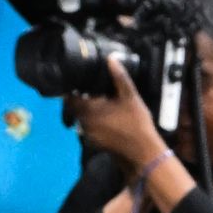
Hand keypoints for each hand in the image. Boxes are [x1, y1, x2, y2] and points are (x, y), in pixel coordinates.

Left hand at [73, 54, 167, 176]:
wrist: (143, 154)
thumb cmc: (137, 124)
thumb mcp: (130, 97)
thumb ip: (119, 77)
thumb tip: (111, 58)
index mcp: (89, 110)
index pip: (69, 98)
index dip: (72, 89)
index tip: (78, 82)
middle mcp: (84, 123)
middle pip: (73, 108)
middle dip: (79, 99)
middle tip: (89, 90)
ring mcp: (88, 135)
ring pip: (80, 118)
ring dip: (86, 111)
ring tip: (98, 103)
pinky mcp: (94, 143)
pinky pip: (87, 128)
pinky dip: (92, 121)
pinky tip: (105, 117)